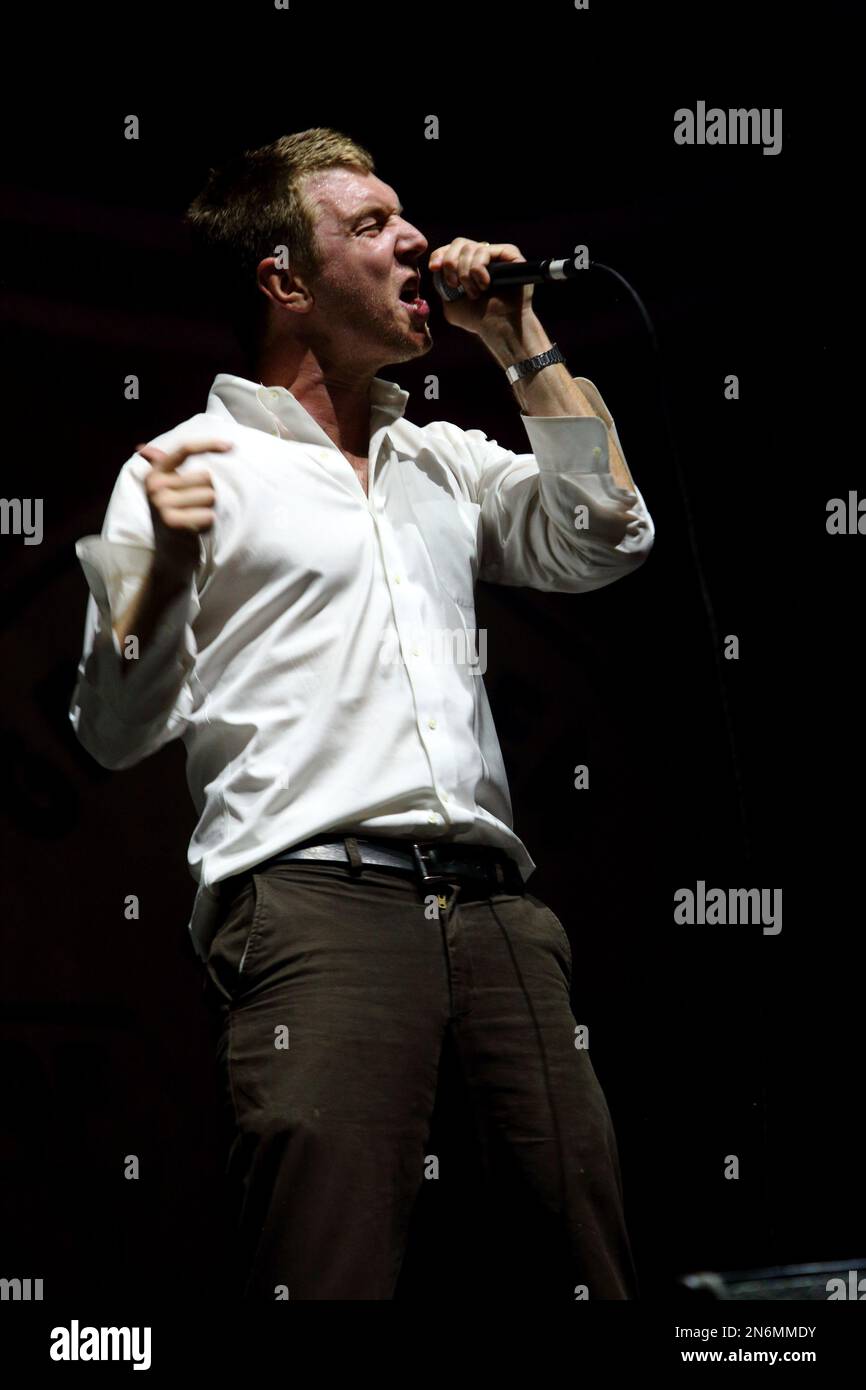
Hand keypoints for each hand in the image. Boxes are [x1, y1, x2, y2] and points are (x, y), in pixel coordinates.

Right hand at [135, 438, 231, 575]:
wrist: (169, 557)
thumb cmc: (173, 519)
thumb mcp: (163, 492)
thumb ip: (157, 467)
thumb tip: (142, 447)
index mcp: (155, 474)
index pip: (185, 449)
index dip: (209, 445)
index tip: (232, 446)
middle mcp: (155, 486)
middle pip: (206, 477)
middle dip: (207, 494)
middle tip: (191, 510)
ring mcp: (162, 504)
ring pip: (210, 495)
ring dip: (208, 509)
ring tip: (193, 519)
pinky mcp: (172, 522)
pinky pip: (209, 515)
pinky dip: (208, 524)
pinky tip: (195, 531)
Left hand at [428, 239, 532, 335]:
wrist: (499, 328)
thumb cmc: (478, 319)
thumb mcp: (450, 302)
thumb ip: (441, 283)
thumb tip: (435, 265)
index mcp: (470, 266)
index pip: (451, 249)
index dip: (440, 254)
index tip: (434, 268)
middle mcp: (484, 257)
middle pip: (459, 243)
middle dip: (451, 263)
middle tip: (455, 285)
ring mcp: (498, 255)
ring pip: (471, 248)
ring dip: (466, 273)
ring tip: (475, 293)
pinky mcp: (511, 254)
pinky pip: (485, 250)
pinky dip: (478, 268)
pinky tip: (485, 285)